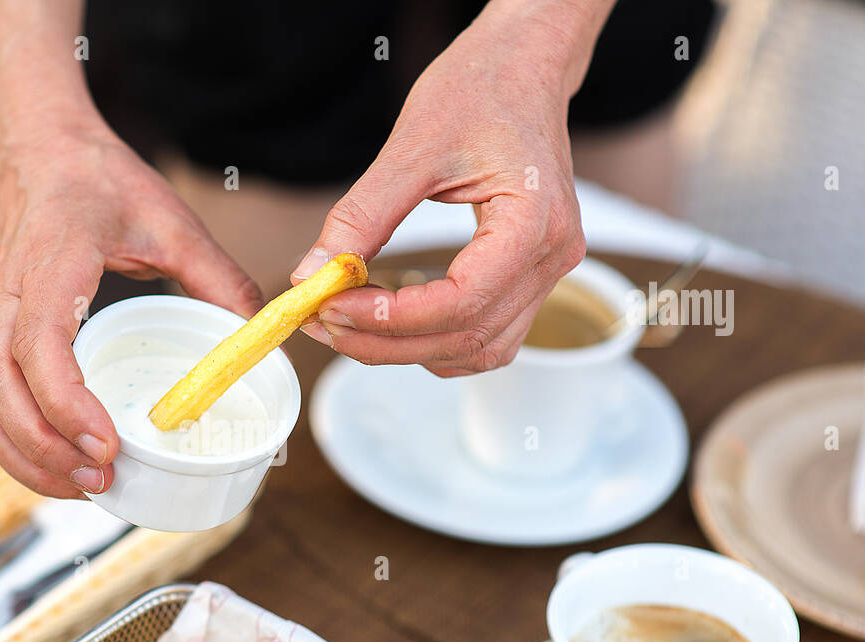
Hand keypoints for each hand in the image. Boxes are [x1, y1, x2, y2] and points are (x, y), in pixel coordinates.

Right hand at [0, 125, 262, 497]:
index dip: (66, 404)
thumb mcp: (170, 219)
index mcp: (48, 267)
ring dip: (27, 458)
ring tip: (86, 483)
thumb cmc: (98, 182)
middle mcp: (5, 301)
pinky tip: (59, 466)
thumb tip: (258, 337)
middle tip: (106, 478)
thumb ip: (218, 276)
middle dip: (47, 450)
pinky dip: (14, 448)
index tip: (105, 442)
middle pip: (1, 394)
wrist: (36, 153)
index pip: (37, 348)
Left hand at [293, 6, 595, 376]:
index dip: (390, 318)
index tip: (331, 306)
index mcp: (535, 222)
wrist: (522, 68)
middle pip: (466, 337)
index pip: (462, 301)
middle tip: (323, 321)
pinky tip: (390, 321)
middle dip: (385, 342)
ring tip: (348, 323)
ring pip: (478, 350)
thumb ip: (361, 217)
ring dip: (407, 351)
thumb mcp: (411, 147)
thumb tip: (311, 275)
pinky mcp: (529, 278)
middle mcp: (553, 258)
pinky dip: (434, 342)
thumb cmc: (479, 91)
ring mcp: (547, 274)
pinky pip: (485, 337)